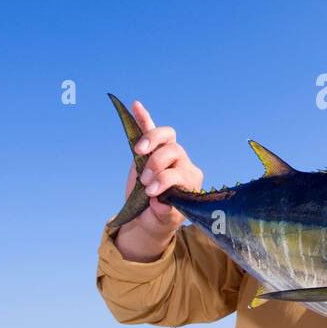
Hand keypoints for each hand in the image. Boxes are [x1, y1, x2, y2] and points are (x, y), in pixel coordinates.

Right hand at [114, 100, 204, 260]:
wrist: (151, 217)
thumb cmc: (160, 219)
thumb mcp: (163, 222)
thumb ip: (163, 213)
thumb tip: (158, 202)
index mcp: (191, 181)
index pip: (180, 173)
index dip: (165, 180)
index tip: (150, 193)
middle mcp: (183, 164)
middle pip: (174, 151)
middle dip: (157, 164)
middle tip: (144, 181)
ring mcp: (167, 154)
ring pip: (166, 137)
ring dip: (152, 140)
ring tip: (139, 150)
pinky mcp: (151, 150)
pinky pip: (149, 129)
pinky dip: (143, 118)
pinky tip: (136, 105)